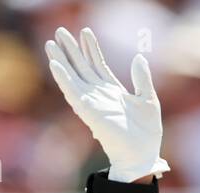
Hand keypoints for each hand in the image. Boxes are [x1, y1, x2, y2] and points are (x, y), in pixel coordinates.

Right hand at [45, 26, 170, 183]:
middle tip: (60, 31)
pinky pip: (72, 92)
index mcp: (113, 91)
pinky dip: (63, 78)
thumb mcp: (148, 99)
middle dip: (71, 49)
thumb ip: (142, 78)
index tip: (85, 32)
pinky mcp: (87, 111)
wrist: (142, 154)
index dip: (91, 49)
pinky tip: (55, 64)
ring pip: (73, 76)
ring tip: (51, 43)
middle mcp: (99, 95)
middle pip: (81, 67)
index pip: (98, 65)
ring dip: (61, 60)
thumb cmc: (146, 132)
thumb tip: (139, 57)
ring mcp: (92, 102)